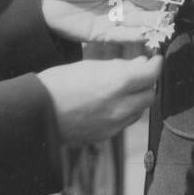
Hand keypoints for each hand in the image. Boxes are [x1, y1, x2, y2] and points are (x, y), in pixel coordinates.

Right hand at [38, 56, 162, 144]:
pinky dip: (124, 112)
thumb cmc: (58, 83)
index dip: (156, 64)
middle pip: (150, 94)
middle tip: (139, 73)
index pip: (151, 74)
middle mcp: (121, 106)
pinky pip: (124, 122)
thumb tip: (139, 64)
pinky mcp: (106, 135)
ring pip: (139, 110)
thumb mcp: (89, 66)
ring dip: (137, 98)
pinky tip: (110, 104)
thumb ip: (117, 67)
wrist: (37, 112)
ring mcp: (115, 124)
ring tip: (123, 89)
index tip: (154, 59)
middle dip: (148, 83)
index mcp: (117, 83)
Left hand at [40, 0, 161, 44]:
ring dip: (151, 27)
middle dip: (160, 13)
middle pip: (145, 10)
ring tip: (166, 27)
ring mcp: (113, 21)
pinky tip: (146, 35)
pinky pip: (121, 37)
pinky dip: (134, 37)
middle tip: (176, 15)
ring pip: (136, 25)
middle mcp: (122, 5)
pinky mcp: (102, 35)